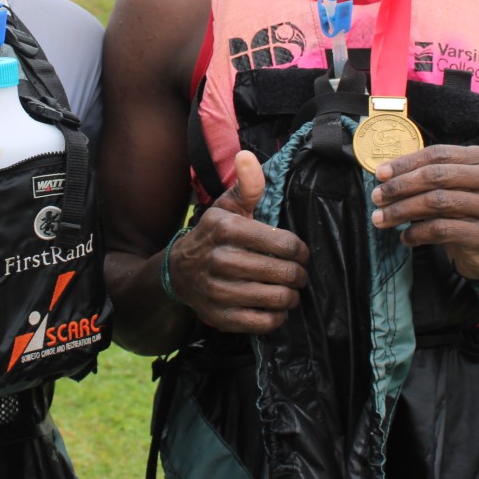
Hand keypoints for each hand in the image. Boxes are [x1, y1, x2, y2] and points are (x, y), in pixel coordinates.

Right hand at [167, 151, 308, 333]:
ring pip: (277, 298)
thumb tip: (247, 156)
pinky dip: (277, 316)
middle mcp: (221, 260)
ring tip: (289, 289)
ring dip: (291, 296)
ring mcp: (219, 291)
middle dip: (299, 274)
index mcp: (226, 229)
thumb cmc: (214, 236)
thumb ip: (246, 185)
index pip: (284, 244)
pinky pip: (264, 323)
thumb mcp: (227, 207)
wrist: (178, 272)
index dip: (300, 250)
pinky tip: (275, 307)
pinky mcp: (221, 317)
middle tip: (298, 273)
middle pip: (284, 272)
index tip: (299, 252)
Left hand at [370, 144, 478, 281]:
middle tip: (377, 197)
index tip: (380, 174)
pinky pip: (442, 229)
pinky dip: (417, 233)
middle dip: (400, 186)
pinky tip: (405, 237)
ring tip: (381, 218)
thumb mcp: (451, 185)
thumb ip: (426, 173)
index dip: (406, 163)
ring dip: (402, 210)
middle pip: (437, 176)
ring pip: (437, 202)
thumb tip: (384, 173)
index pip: (439, 154)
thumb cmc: (464, 210)